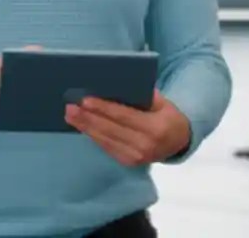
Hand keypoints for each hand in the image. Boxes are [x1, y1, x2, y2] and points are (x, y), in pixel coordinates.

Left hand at [65, 89, 191, 166]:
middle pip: (110, 129)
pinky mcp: (128, 163)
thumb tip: (116, 86)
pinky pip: (106, 147)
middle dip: (88, 118)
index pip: (123, 116)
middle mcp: (144, 146)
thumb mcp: (163, 102)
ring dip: (85, 127)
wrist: (178, 142)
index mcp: (155, 128)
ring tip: (70, 114)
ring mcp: (135, 157)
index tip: (85, 100)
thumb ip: (144, 95)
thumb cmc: (167, 116)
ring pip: (105, 140)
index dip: (103, 109)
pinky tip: (82, 125)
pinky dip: (93, 135)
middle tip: (70, 106)